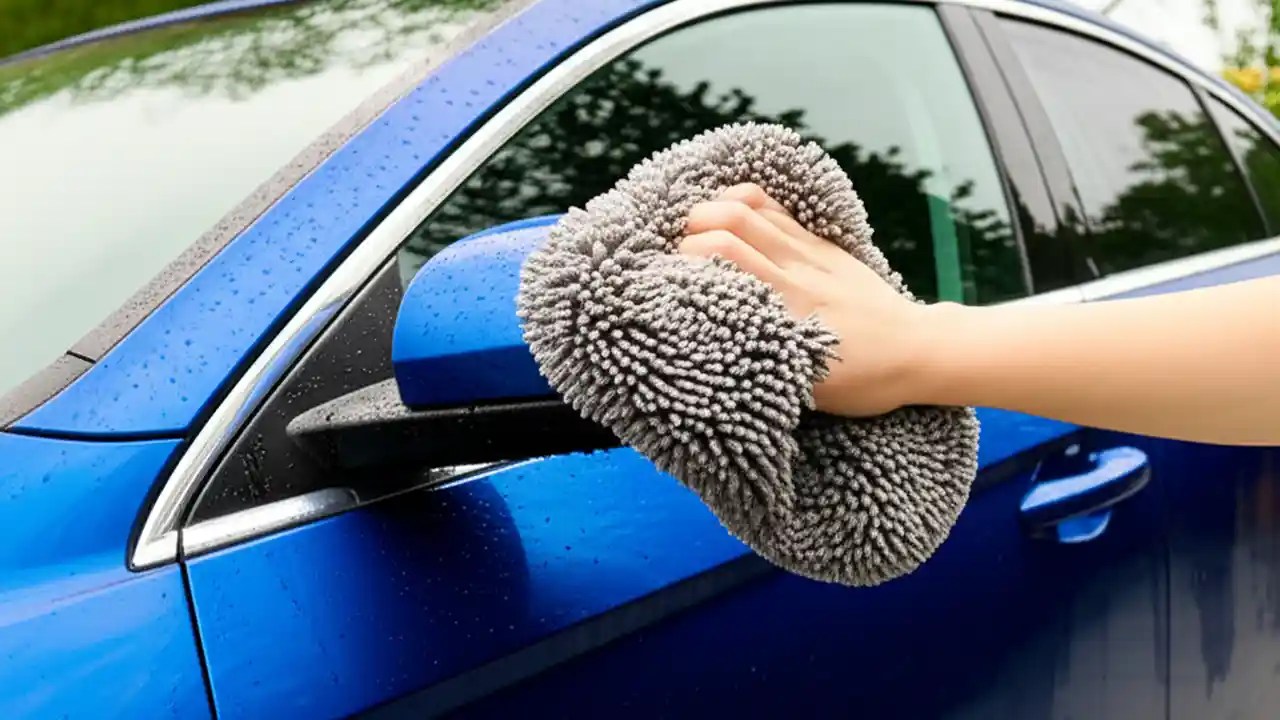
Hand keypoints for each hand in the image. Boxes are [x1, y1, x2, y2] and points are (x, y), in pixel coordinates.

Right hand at [678, 184, 935, 416]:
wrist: (917, 350)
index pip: (723, 254)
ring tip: (692, 234)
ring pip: (747, 204)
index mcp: (789, 306)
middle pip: (727, 220)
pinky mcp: (819, 243)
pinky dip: (740, 200)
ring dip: (709, 211)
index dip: (685, 261)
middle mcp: (795, 269)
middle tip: (676, 259)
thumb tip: (713, 354)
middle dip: (688, 232)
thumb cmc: (863, 378)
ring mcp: (809, 251)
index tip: (668, 281)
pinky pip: (773, 207)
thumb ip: (763, 365)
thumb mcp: (809, 386)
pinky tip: (724, 213)